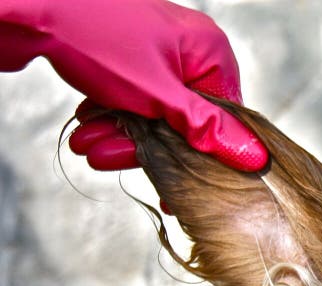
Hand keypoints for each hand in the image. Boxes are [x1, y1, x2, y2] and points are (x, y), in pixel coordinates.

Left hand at [0, 0, 266, 171]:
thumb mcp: (159, 94)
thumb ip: (207, 130)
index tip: (185, 187)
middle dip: (145, 145)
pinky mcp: (127, 60)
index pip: (225, 117)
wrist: (23, 4)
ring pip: (153, 115)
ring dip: (120, 136)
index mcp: (209, 50)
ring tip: (88, 146)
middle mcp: (188, 50)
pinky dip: (110, 119)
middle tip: (110, 160)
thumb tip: (255, 158)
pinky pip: (132, 102)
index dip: (204, 154)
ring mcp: (156, 54)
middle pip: (185, 120)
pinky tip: (87, 129)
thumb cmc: (93, 36)